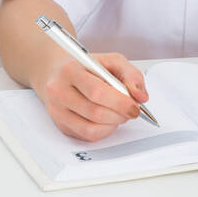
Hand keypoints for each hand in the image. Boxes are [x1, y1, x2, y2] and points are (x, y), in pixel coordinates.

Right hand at [33, 52, 149, 142]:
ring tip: (119, 114)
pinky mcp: (60, 125)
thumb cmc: (87, 67)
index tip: (134, 105)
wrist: (59, 73)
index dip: (120, 102)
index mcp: (71, 70)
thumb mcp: (111, 61)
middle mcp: (59, 90)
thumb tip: (140, 96)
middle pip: (95, 112)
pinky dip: (104, 131)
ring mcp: (57, 110)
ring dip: (113, 124)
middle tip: (130, 111)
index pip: (97, 91)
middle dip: (120, 115)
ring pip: (90, 128)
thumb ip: (130, 75)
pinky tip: (108, 120)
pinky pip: (86, 136)